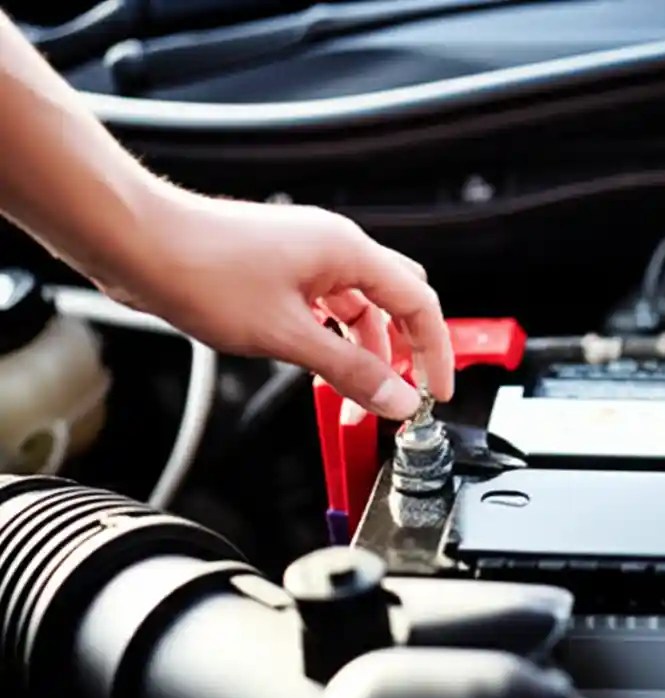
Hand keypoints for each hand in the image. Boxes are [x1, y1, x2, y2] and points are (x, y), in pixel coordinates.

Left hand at [89, 185, 453, 419]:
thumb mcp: (287, 336)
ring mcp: (307, 252)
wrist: (139, 243)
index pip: (420, 303)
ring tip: (354, 389)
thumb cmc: (202, 270)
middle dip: (404, 349)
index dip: (435, 353)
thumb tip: (395, 398)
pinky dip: (334, 334)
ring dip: (365, 346)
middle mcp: (334, 245)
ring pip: (360, 304)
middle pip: (398, 299)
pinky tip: (319, 361)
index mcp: (349, 251)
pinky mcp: (282, 264)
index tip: (435, 392)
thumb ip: (349, 371)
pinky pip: (328, 301)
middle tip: (401, 391)